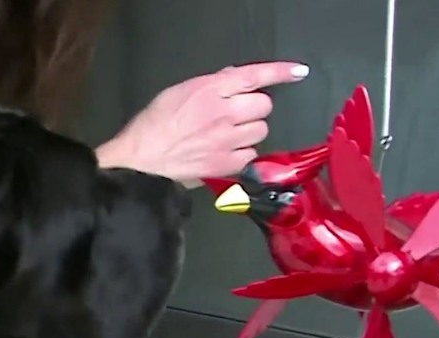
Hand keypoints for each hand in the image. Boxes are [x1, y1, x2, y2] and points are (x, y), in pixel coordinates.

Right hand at [96, 61, 309, 186]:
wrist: (140, 160)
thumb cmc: (153, 124)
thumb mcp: (178, 92)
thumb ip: (210, 85)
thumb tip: (235, 79)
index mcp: (209, 90)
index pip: (254, 76)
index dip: (280, 72)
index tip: (298, 72)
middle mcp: (223, 112)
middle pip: (263, 106)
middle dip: (253, 108)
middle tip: (235, 114)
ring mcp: (227, 140)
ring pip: (260, 131)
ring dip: (248, 132)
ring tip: (227, 136)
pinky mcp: (226, 164)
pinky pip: (251, 155)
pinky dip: (242, 153)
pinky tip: (224, 152)